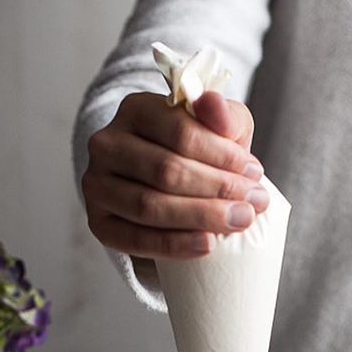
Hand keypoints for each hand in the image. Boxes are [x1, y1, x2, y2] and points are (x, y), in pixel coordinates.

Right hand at [82, 91, 266, 259]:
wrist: (162, 188)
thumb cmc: (195, 154)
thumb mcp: (215, 128)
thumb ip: (224, 115)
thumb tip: (214, 106)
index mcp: (135, 109)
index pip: (179, 131)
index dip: (221, 155)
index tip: (254, 173)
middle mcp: (107, 144)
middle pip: (166, 170)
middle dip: (217, 188)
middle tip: (254, 203)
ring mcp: (97, 185)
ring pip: (150, 205)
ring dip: (201, 216)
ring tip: (240, 221)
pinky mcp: (99, 223)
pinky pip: (135, 239)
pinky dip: (174, 245)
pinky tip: (207, 245)